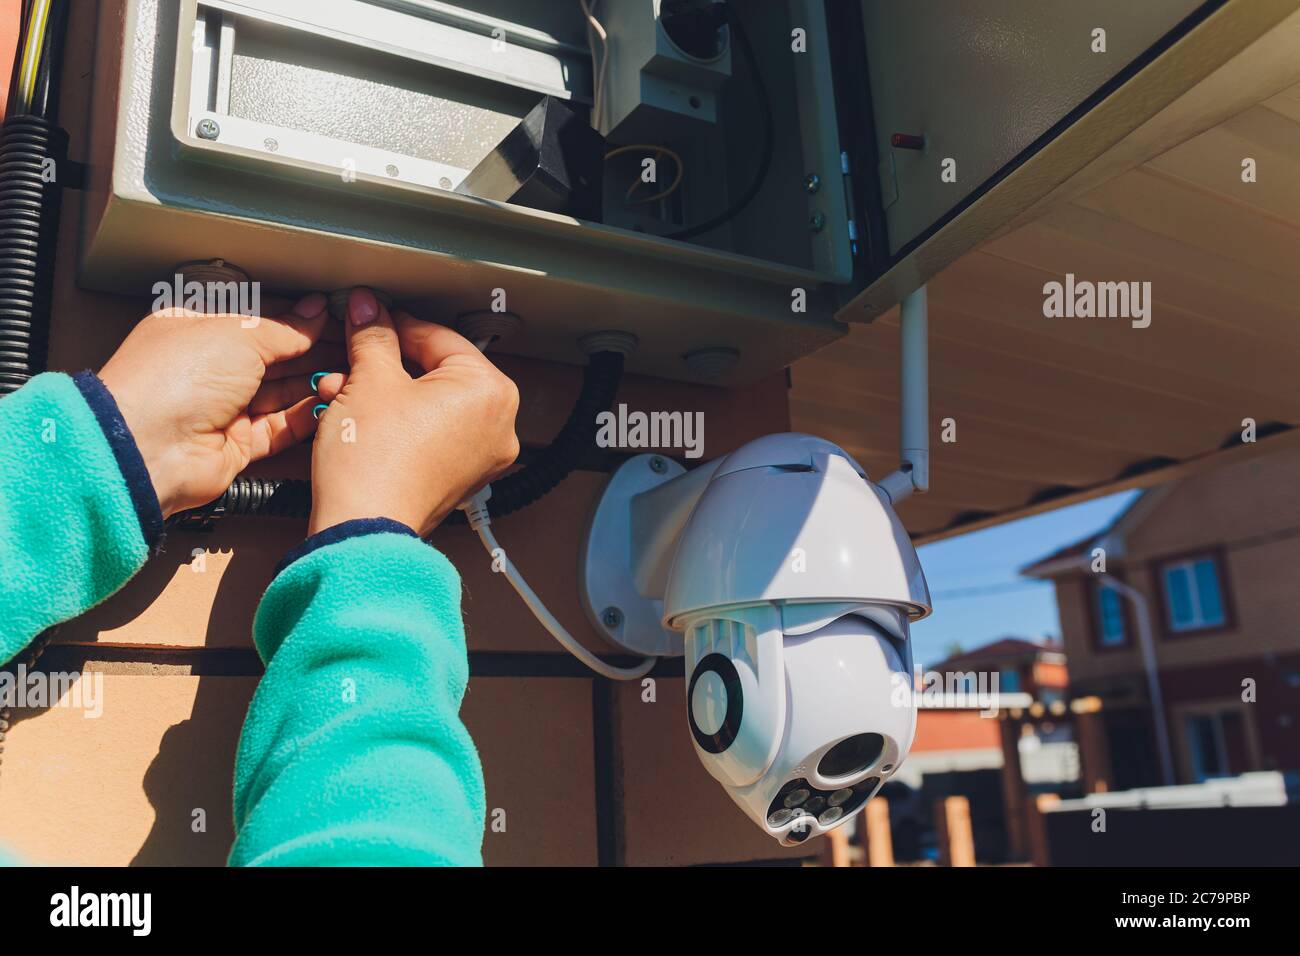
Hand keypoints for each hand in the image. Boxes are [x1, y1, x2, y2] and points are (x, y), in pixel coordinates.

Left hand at [99, 294, 345, 517]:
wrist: (148, 447)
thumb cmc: (174, 377)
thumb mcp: (239, 335)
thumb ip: (285, 328)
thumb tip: (316, 312)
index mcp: (197, 328)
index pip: (257, 317)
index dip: (296, 316)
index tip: (333, 314)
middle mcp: (209, 368)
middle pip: (273, 356)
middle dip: (313, 349)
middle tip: (353, 342)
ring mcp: (223, 407)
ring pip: (281, 391)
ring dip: (314, 381)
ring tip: (352, 370)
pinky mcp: (237, 443)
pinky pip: (280, 427)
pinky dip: (307, 416)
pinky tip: (333, 401)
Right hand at [309, 288, 519, 536]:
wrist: (362, 529)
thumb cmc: (375, 463)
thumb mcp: (369, 380)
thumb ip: (374, 336)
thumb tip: (370, 309)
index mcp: (491, 390)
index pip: (440, 337)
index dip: (396, 324)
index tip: (370, 318)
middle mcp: (499, 424)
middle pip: (437, 371)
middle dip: (386, 363)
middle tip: (354, 355)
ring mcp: (482, 455)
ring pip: (430, 403)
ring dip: (385, 391)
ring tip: (345, 389)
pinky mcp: (460, 477)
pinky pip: (431, 433)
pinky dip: (399, 421)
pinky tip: (359, 416)